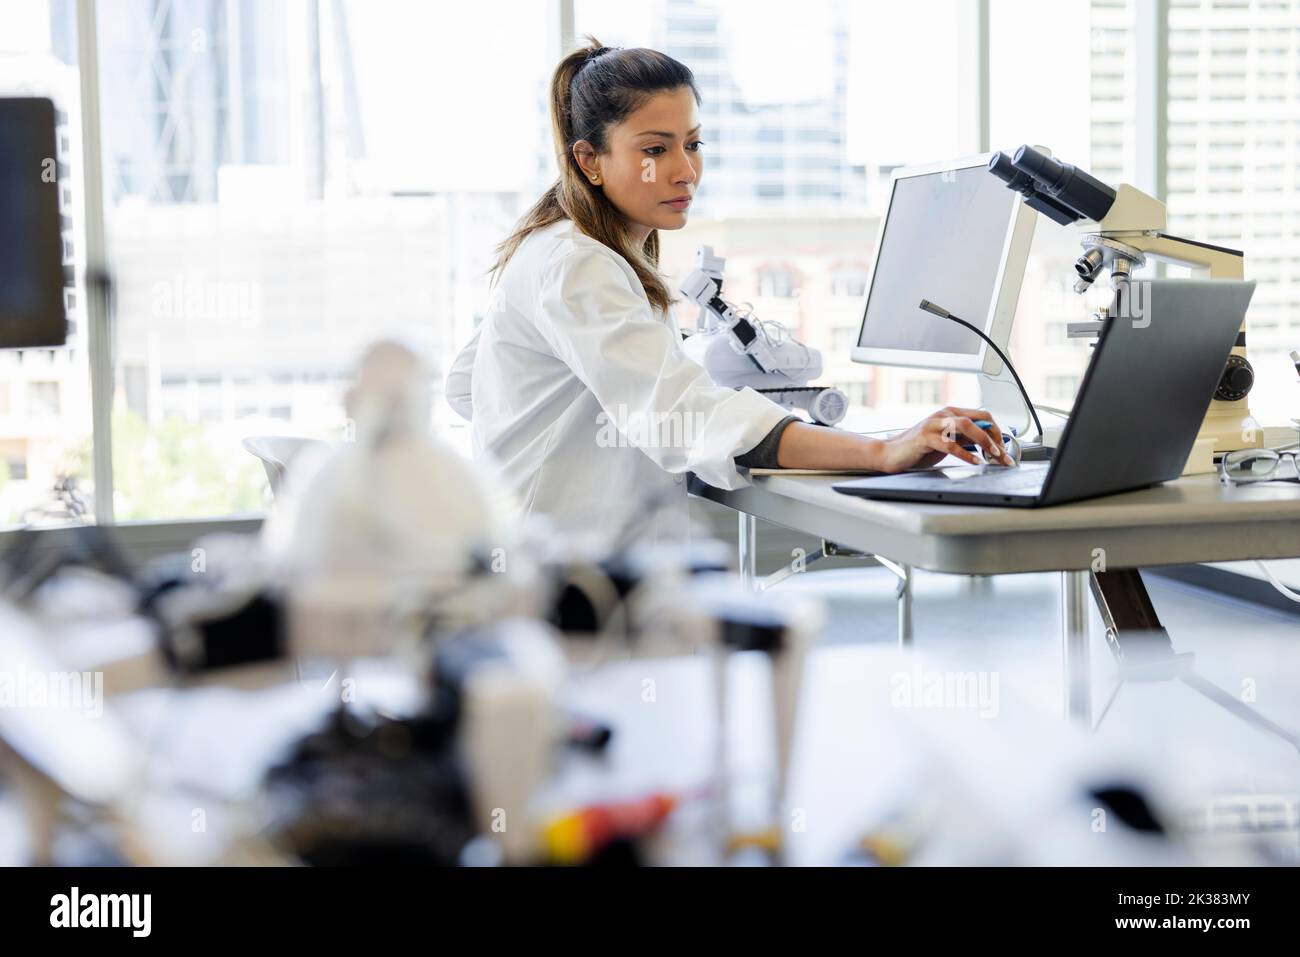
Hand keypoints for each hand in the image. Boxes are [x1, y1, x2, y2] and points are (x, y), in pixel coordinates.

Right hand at [877, 406, 1014, 472]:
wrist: (891, 453)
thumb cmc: (918, 449)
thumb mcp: (947, 442)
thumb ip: (965, 439)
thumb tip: (988, 444)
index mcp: (950, 413)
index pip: (982, 415)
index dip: (997, 431)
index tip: (1003, 448)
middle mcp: (944, 415)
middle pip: (978, 418)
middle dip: (995, 437)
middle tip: (1002, 455)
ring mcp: (934, 424)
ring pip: (965, 426)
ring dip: (984, 441)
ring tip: (992, 455)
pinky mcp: (925, 437)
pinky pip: (950, 443)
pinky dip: (965, 453)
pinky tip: (974, 461)